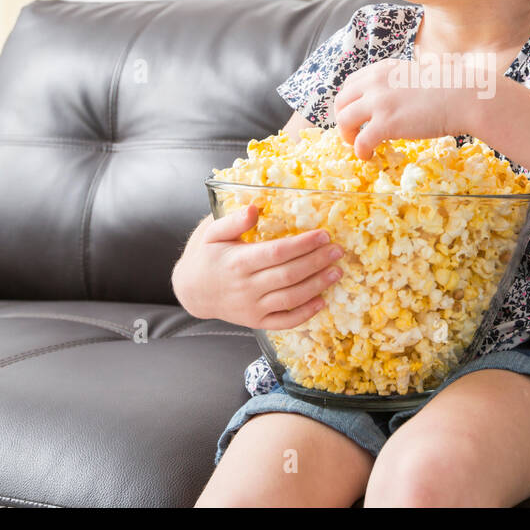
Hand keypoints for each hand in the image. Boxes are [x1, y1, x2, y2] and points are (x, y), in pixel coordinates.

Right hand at [170, 205, 346, 329]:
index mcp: (237, 262)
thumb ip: (233, 220)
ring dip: (317, 285)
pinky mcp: (255, 321)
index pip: (276, 252)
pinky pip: (284, 321)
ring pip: (290, 298)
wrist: (190, 290)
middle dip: (317, 262)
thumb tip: (255, 208)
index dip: (303, 244)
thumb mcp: (211, 232)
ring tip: (336, 272)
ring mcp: (251, 307)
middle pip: (289, 275)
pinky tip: (322, 301)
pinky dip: (305, 314)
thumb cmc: (205, 256)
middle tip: (338, 250)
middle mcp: (245, 287)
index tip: (323, 235)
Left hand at [331, 58, 464, 159]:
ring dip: (347, 136)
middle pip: (341, 102)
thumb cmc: (449, 88)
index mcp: (382, 69)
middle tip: (352, 132)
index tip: (355, 114)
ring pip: (344, 120)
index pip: (350, 84)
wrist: (463, 97)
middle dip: (343, 119)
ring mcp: (378, 103)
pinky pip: (360, 141)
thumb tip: (396, 98)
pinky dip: (360, 151)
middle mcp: (374, 82)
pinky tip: (369, 156)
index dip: (349, 102)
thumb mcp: (414, 75)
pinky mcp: (385, 124)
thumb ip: (398, 83)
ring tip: (358, 145)